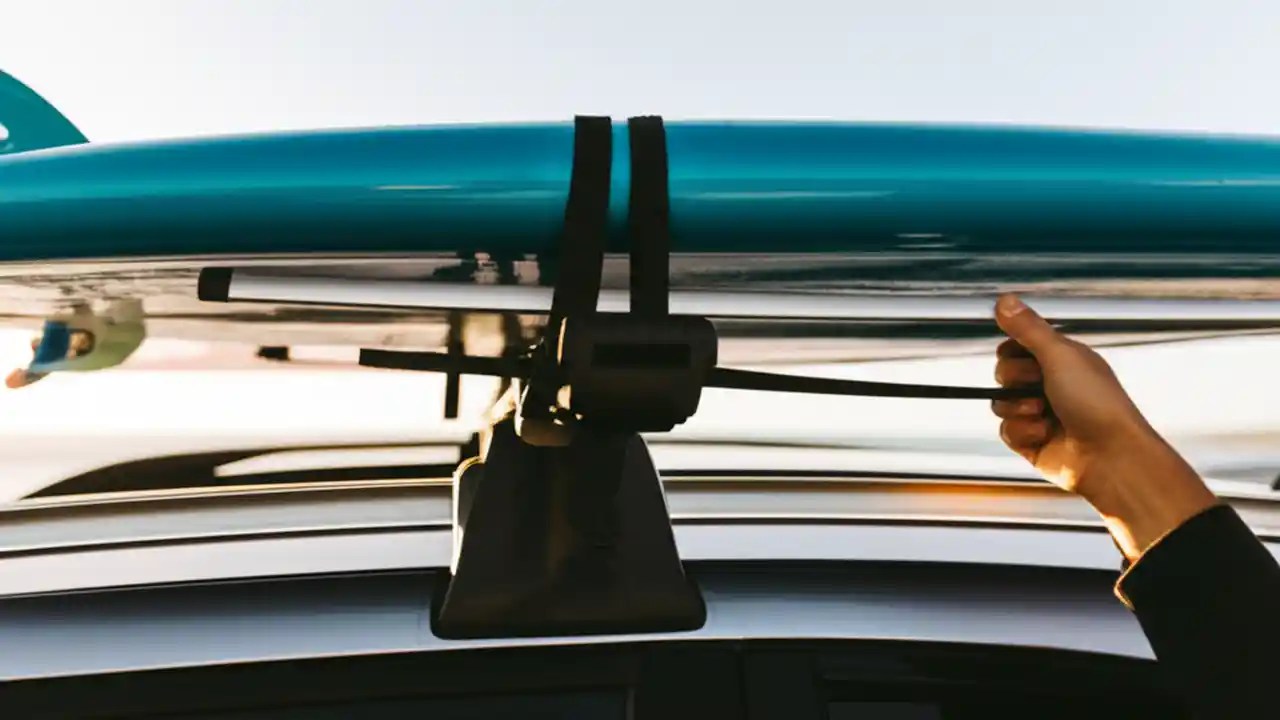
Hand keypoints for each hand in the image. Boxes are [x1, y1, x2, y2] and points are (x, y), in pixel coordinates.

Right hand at [991, 293, 1216, 559]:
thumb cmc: (1096, 402)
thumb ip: (1028, 329)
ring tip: (1045, 415)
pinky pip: (1006, 431)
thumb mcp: (1060, 355)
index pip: (1015, 346)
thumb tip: (1004, 299)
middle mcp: (1050, 385)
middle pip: (1003, 374)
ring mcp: (1039, 414)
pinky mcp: (1031, 440)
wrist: (1109, 456)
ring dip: (1020, 409)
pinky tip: (1045, 435)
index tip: (1028, 357)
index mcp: (1061, 360)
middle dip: (1016, 381)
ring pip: (1000, 403)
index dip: (1013, 352)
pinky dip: (1023, 432)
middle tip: (1040, 386)